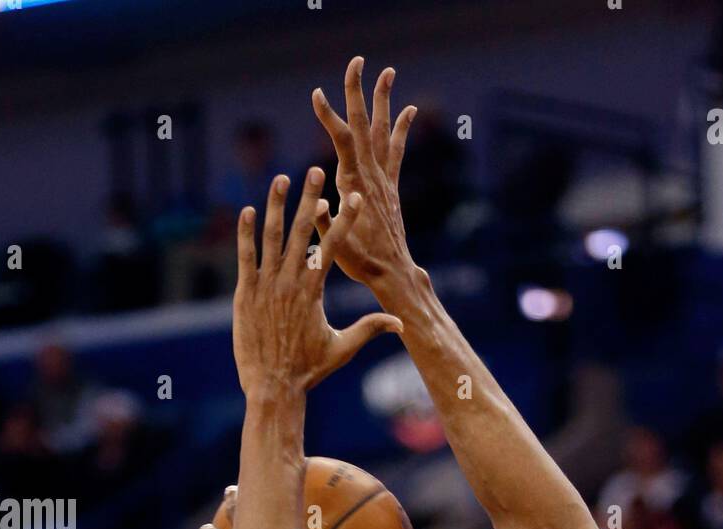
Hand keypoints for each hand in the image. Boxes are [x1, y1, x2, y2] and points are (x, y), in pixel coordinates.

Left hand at [232, 166, 400, 396]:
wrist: (273, 386)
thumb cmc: (309, 369)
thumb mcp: (343, 348)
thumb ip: (370, 329)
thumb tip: (402, 324)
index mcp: (315, 291)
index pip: (333, 247)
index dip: (345, 220)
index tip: (355, 198)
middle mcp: (290, 283)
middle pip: (301, 231)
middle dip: (310, 198)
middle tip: (316, 169)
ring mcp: (265, 286)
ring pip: (271, 237)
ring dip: (276, 205)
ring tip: (281, 178)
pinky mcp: (244, 294)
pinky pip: (245, 256)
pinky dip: (246, 233)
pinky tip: (249, 211)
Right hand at [312, 56, 417, 291]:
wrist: (392, 273)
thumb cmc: (360, 262)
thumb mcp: (334, 245)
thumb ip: (323, 221)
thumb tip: (314, 201)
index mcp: (353, 185)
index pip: (341, 142)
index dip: (328, 117)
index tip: (316, 94)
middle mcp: (371, 176)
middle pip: (363, 125)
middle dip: (358, 92)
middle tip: (357, 61)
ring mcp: (383, 179)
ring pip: (382, 131)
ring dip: (383, 100)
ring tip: (387, 71)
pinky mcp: (391, 186)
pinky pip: (396, 149)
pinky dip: (401, 128)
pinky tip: (408, 109)